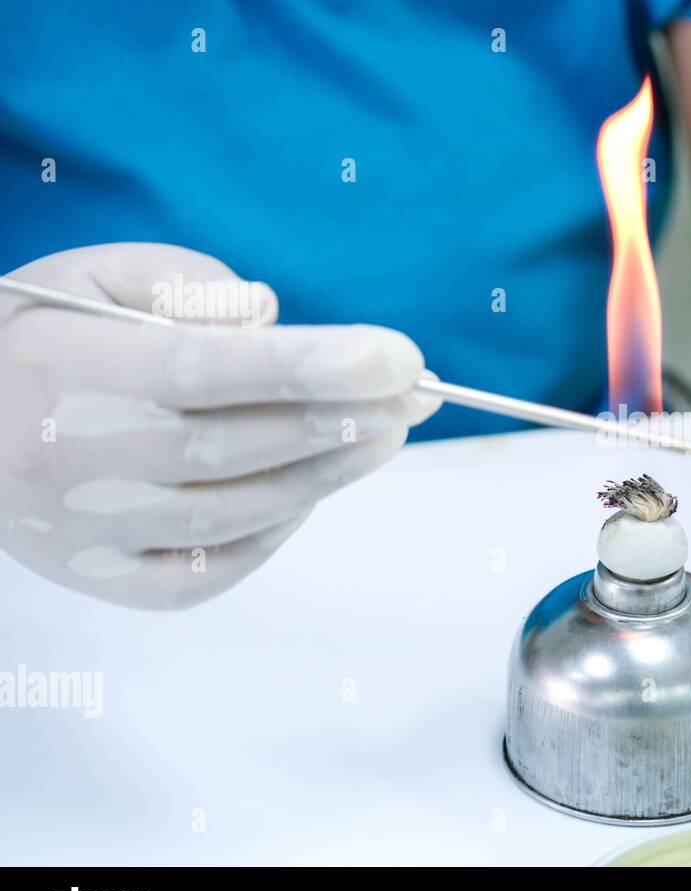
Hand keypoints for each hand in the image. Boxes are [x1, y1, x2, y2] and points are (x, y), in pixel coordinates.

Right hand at [0, 243, 440, 608]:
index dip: (309, 365)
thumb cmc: (42, 338)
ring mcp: (84, 533)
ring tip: (386, 434)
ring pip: (230, 514)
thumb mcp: (94, 275)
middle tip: (412, 396)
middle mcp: (68, 462)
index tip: (397, 357)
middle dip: (340, 420)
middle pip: (232, 449)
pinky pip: (207, 571)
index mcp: (62, 371)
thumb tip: (270, 320)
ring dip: (325, 475)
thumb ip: (183, 285)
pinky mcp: (103, 579)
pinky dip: (273, 532)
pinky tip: (313, 489)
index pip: (202, 371)